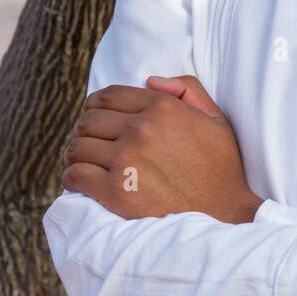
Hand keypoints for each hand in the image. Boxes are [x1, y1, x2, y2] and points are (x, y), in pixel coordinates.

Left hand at [60, 74, 262, 223]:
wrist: (225, 214)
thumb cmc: (220, 167)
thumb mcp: (215, 119)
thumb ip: (187, 89)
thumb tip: (150, 81)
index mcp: (163, 108)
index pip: (109, 95)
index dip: (95, 104)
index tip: (93, 115)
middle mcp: (141, 130)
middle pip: (89, 120)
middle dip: (84, 128)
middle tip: (87, 140)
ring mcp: (126, 161)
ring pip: (78, 146)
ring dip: (75, 152)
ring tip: (80, 160)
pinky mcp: (116, 193)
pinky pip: (75, 175)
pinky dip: (71, 176)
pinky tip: (78, 179)